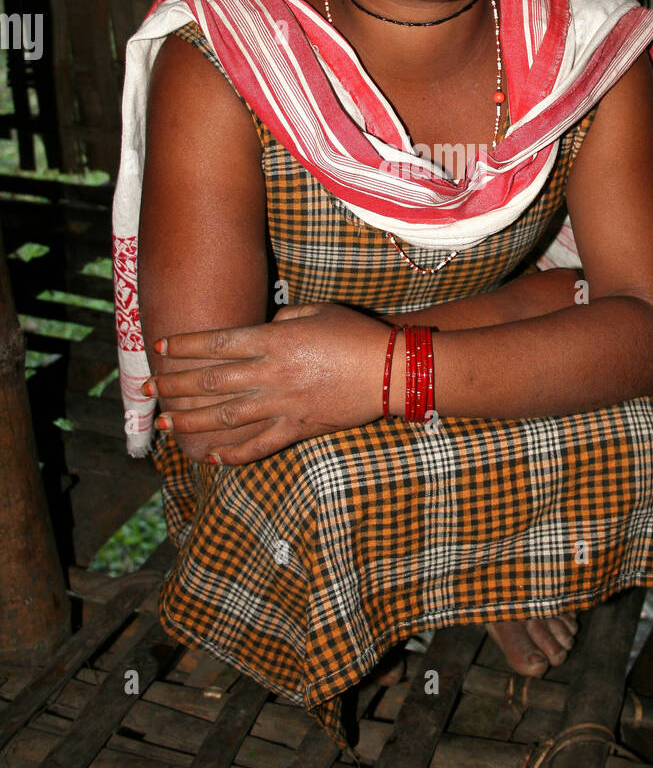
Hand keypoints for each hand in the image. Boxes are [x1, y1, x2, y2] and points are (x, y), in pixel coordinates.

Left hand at [142, 302, 389, 464]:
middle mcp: (272, 374)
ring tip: (164, 423)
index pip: (218, 344)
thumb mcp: (318, 311)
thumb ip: (285, 318)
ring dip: (191, 421)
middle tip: (146, 390)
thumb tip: (266, 327)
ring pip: (226, 416)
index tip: (160, 350)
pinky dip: (234, 454)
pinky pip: (259, 445)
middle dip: (174, 385)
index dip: (185, 347)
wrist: (392, 372)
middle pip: (212, 381)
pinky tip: (211, 456)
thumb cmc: (356, 334)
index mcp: (275, 340)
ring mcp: (283, 405)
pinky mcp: (298, 428)